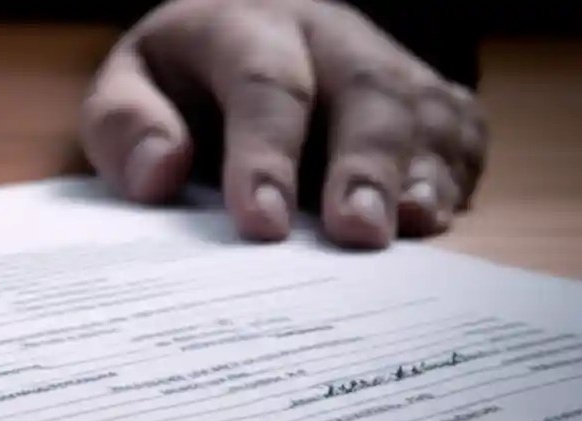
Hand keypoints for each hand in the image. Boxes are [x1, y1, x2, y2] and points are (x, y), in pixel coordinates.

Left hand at [79, 0, 486, 247]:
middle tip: (357, 234)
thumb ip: (126, 129)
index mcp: (241, 24)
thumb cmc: (173, 88)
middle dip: (364, 163)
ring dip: (419, 172)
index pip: (263, 83)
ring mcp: (379, 59)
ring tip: (412, 228)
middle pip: (362, 88)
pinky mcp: (419, 93)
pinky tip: (435, 217)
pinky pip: (456, 126)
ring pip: (417, 106)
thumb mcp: (125, 94)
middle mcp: (323, 34)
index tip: (262, 224)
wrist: (229, 46)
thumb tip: (160, 173)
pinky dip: (453, 172)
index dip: (266, 154)